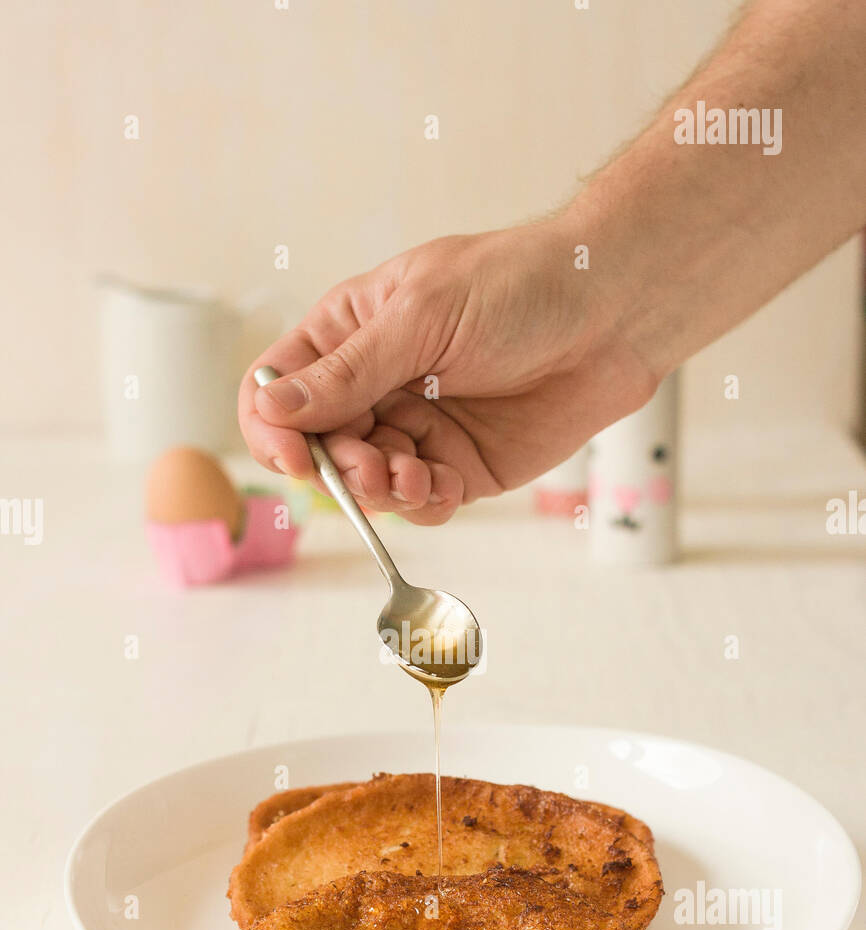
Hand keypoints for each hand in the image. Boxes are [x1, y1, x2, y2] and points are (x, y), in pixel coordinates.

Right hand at [238, 217, 656, 524]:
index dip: (273, 428)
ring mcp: (418, 428)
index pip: (278, 390)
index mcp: (350, 333)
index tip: (293, 455)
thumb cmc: (519, 286)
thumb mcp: (420, 318)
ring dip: (382, 490)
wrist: (612, 313)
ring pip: (370, 483)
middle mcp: (377, 385)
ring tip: (414, 474)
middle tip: (371, 466)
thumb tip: (271, 409)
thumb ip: (347, 372)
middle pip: (320, 447)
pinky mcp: (461, 465)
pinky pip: (423, 501)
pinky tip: (444, 485)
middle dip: (338, 467)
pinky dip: (425, 503)